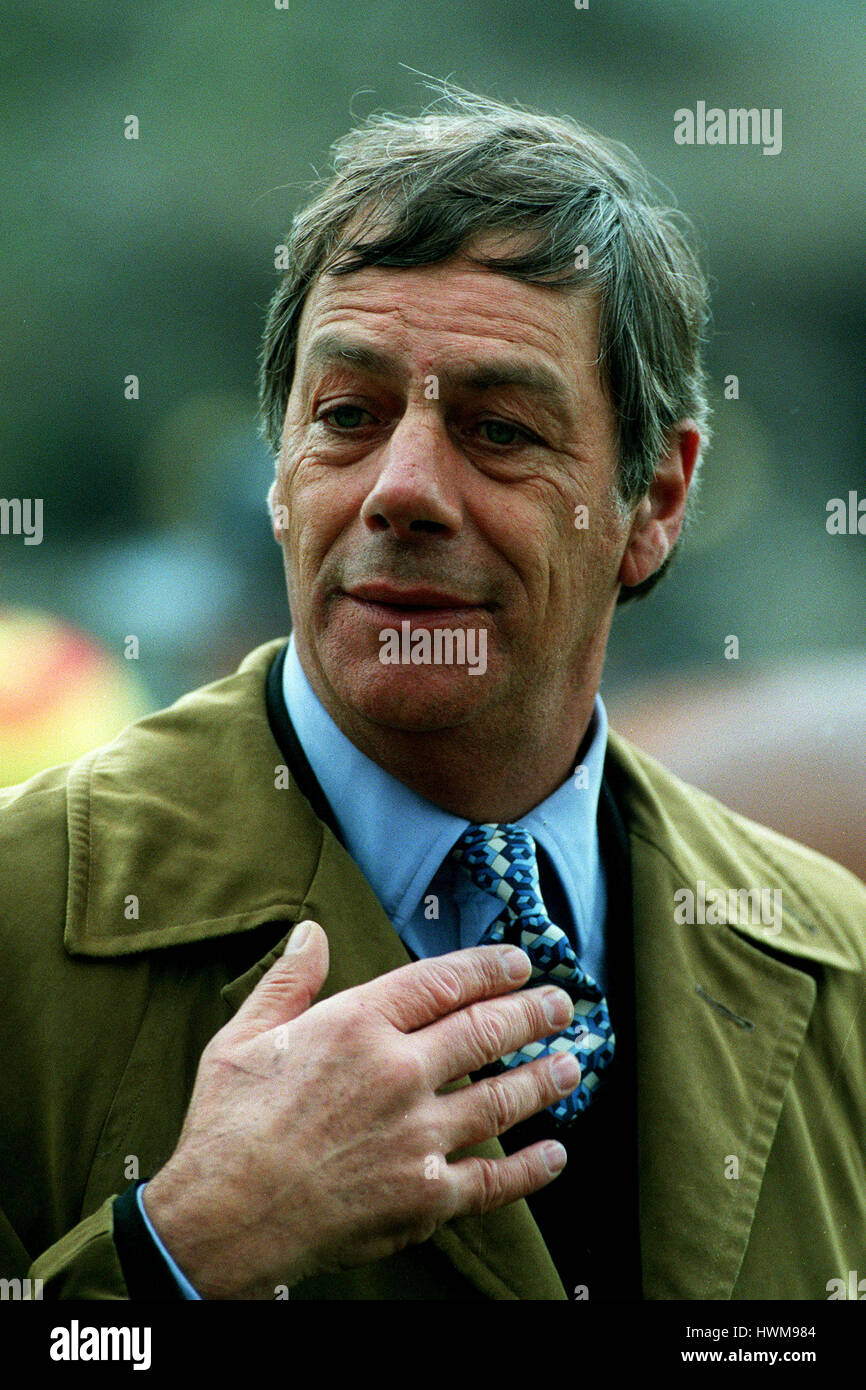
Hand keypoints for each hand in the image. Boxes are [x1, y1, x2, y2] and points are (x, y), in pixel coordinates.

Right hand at [143, 919, 579, 1298]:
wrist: (223, 1219)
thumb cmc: (227, 1125)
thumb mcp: (243, 1036)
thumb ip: (287, 981)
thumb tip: (310, 932)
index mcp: (357, 1024)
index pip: (442, 981)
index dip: (489, 968)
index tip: (518, 962)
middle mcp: (399, 1072)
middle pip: (486, 1032)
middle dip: (533, 1013)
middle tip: (561, 1006)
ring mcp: (418, 1137)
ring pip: (503, 1098)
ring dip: (545, 1079)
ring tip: (572, 1064)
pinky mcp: (425, 1197)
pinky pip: (494, 1180)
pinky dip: (532, 1168)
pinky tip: (556, 1154)